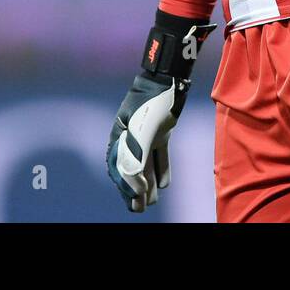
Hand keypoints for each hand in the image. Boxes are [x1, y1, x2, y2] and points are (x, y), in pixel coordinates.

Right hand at [106, 71, 185, 211]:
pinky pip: (159, 154)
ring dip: (147, 183)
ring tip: (152, 201)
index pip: (119, 168)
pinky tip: (164, 184)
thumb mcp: (143, 132)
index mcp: (120, 136)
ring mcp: (146, 134)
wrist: (169, 80)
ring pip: (145, 164)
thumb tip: (135, 185)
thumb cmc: (153, 104)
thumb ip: (137, 158)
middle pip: (131, 168)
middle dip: (135, 190)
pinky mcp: (161, 130)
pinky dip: (160, 169)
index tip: (135, 199)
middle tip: (139, 208)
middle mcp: (131, 136)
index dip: (125, 186)